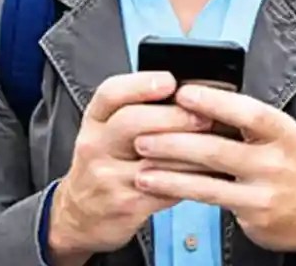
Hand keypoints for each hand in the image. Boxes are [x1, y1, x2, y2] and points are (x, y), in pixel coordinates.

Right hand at [49, 72, 214, 262]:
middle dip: (175, 116)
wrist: (80, 214)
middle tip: (204, 116)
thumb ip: (138, 110)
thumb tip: (187, 94)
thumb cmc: (104, 163)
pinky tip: (208, 171)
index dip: (141, 84)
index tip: (170, 81)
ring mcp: (109, 177)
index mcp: (95, 120)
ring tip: (216, 143)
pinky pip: (166, 187)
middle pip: (133, 122)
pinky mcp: (128, 203)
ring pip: (156, 158)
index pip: (110, 93)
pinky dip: (192, 178)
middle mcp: (97, 145)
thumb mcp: (107, 131)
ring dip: (191, 150)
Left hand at [130, 85, 295, 257]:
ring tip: (142, 150)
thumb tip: (192, 95)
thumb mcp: (275, 135)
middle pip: (220, 144)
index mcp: (280, 128)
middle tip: (143, 127)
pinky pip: (207, 195)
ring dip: (169, 161)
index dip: (213, 101)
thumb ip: (242, 119)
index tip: (180, 92)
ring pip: (209, 171)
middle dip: (177, 135)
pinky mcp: (253, 211)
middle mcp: (276, 157)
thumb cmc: (284, 164)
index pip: (246, 111)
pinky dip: (176, 186)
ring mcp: (265, 187)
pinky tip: (153, 180)